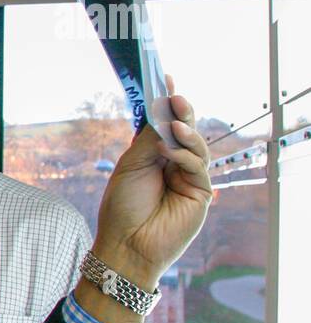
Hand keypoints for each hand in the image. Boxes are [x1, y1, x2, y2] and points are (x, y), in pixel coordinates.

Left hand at [91, 80, 211, 288]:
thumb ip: (149, 141)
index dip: (166, 103)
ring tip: (174, 125)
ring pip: (196, 146)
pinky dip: (185, 155)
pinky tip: (170, 152)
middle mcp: (173, 164)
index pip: (164, 124)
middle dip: (181, 112)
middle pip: (184, 131)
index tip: (165, 78)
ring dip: (185, 132)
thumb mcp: (131, 167)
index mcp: (153, 155)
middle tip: (176, 97)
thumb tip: (164, 116)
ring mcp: (189, 178)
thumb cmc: (122, 207)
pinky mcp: (200, 193)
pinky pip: (198, 166)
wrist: (126, 244)